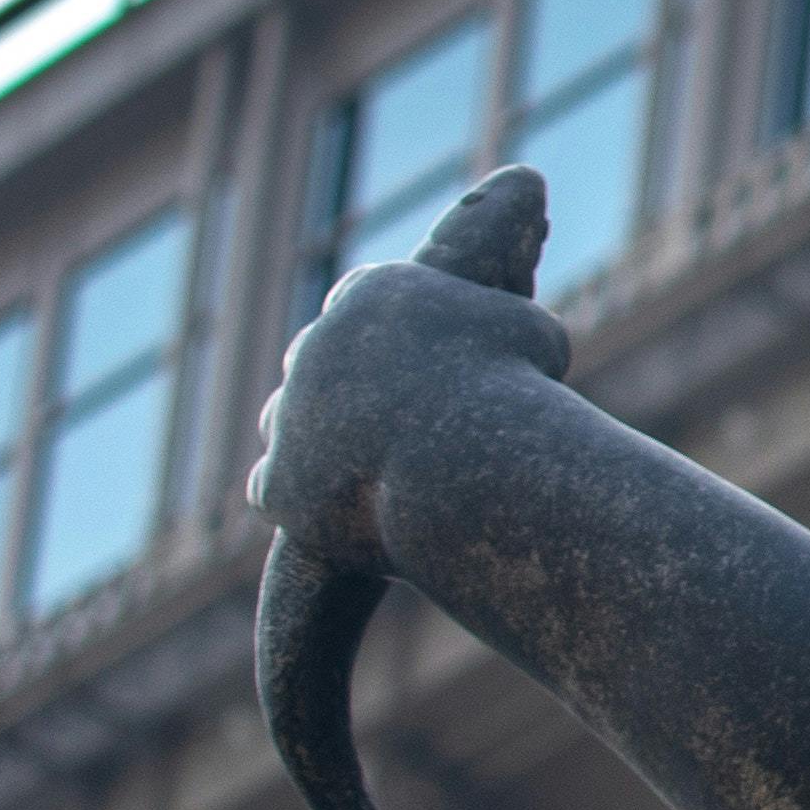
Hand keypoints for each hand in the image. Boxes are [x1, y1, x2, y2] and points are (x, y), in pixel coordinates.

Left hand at [247, 207, 573, 572]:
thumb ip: (499, 329)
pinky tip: (353, 515)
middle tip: (392, 418)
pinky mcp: (277, 481)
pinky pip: (278, 487)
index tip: (416, 356)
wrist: (467, 464)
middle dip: (345, 383)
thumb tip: (507, 340)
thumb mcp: (533, 334)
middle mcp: (315, 345)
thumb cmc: (514, 389)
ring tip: (371, 470)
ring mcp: (287, 413)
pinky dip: (310, 501)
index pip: (358, 298)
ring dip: (318, 440)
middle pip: (313, 356)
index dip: (387, 330)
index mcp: (372, 294)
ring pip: (285, 420)